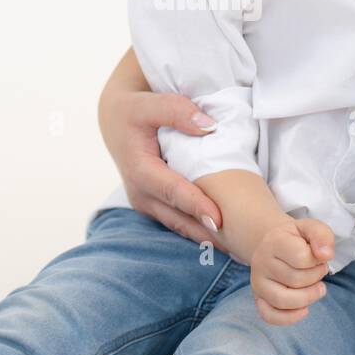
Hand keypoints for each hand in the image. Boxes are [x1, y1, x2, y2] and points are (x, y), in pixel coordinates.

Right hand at [98, 89, 224, 245]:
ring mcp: (147, 204)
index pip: (172, 191)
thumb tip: (208, 126)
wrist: (115, 121)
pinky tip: (225, 239)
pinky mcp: (155, 206)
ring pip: (179, 225)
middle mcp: (141, 194)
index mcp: (139, 171)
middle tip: (239, 246)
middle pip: (178, 218)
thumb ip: (176, 111)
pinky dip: (199, 229)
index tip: (219, 219)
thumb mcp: (148, 104)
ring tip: (237, 249)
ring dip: (205, 237)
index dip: (195, 205)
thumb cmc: (133, 112)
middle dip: (206, 233)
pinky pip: (179, 221)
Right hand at [250, 218, 334, 326]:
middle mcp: (260, 262)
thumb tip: (326, 256)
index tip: (318, 257)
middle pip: (295, 280)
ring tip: (317, 289)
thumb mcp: (310, 227)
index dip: (317, 261)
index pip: (301, 257)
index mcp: (274, 241)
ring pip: (283, 300)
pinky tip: (304, 309)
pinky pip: (269, 315)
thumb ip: (321, 235)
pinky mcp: (259, 298)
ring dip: (308, 298)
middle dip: (316, 277)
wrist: (274, 245)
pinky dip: (290, 317)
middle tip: (318, 271)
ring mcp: (257, 282)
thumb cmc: (296, 239)